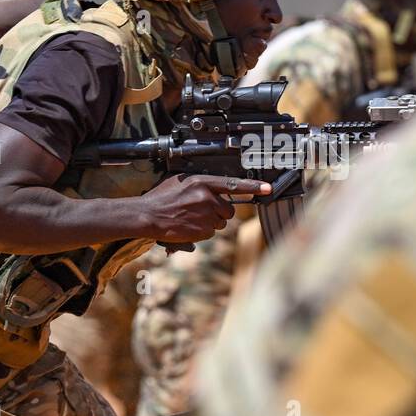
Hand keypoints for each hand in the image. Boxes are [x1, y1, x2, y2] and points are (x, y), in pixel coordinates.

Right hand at [137, 174, 270, 243]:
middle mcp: (207, 198)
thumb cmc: (162, 198)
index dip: (253, 187)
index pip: (233, 184)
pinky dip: (202, 232)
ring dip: (210, 223)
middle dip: (220, 213)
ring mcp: (205, 215)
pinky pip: (211, 233)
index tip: (268, 189)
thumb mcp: (181, 182)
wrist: (147, 215)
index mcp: (202, 182)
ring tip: (190, 218)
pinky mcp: (202, 230)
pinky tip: (188, 226)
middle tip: (202, 211)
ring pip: (220, 223)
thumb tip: (215, 190)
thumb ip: (201, 185)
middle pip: (228, 210)